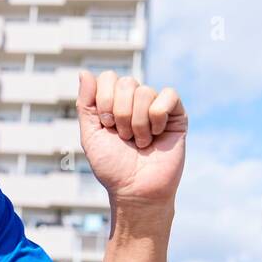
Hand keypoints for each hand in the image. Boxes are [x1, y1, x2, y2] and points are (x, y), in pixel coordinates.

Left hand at [76, 69, 187, 211]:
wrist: (136, 190)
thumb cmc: (113, 167)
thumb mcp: (90, 135)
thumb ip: (86, 104)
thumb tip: (84, 72)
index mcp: (114, 103)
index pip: (108, 78)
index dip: (104, 100)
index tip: (106, 125)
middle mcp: (135, 101)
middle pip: (126, 82)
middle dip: (121, 114)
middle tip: (124, 137)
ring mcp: (156, 106)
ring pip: (145, 92)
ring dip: (138, 123)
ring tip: (140, 142)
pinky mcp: (176, 114)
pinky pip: (169, 95)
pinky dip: (158, 117)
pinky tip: (157, 134)